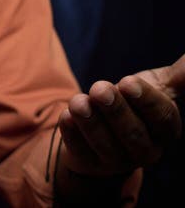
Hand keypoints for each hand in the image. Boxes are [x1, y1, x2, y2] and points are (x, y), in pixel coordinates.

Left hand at [57, 54, 183, 177]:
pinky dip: (72, 133)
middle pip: (133, 134)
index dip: (145, 100)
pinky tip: (66, 116)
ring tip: (78, 102)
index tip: (127, 82)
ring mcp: (117, 160)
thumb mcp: (157, 87)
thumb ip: (179, 75)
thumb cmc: (135, 104)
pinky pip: (80, 151)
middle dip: (115, 110)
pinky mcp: (90, 163)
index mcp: (165, 129)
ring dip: (90, 122)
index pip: (162, 118)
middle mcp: (145, 149)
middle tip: (99, 89)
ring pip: (105, 144)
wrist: (105, 130)